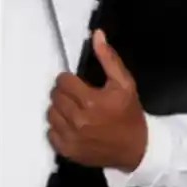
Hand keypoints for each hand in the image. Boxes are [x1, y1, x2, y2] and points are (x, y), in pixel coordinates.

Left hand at [46, 29, 147, 170]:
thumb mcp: (125, 83)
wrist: (135, 149)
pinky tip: (72, 126)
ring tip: (75, 110)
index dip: (70, 80)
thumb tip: (96, 35)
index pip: (63, 81)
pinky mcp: (67, 151)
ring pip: (50, 113)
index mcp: (91, 101)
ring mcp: (71, 137)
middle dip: (65, 93)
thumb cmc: (129, 114)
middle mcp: (78, 120)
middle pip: (55, 96)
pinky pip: (50, 133)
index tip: (79, 84)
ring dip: (60, 109)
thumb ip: (109, 58)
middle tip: (78, 97)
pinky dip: (58, 128)